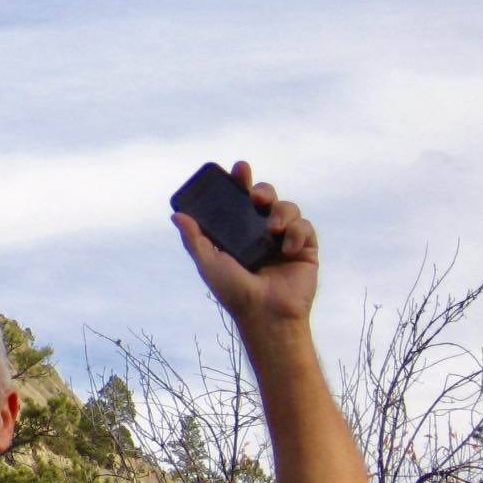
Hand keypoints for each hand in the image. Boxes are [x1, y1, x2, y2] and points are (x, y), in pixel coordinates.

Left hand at [172, 161, 318, 331]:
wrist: (265, 314)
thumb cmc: (234, 292)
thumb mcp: (208, 263)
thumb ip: (194, 239)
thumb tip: (176, 215)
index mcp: (239, 232)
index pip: (239, 200)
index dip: (240, 181)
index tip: (239, 168)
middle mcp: (262, 232)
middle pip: (266, 197)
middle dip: (263, 189)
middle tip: (256, 197)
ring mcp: (284, 239)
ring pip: (288, 208)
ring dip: (281, 212)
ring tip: (273, 229)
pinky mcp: (305, 249)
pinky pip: (305, 227)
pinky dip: (297, 233)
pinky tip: (288, 248)